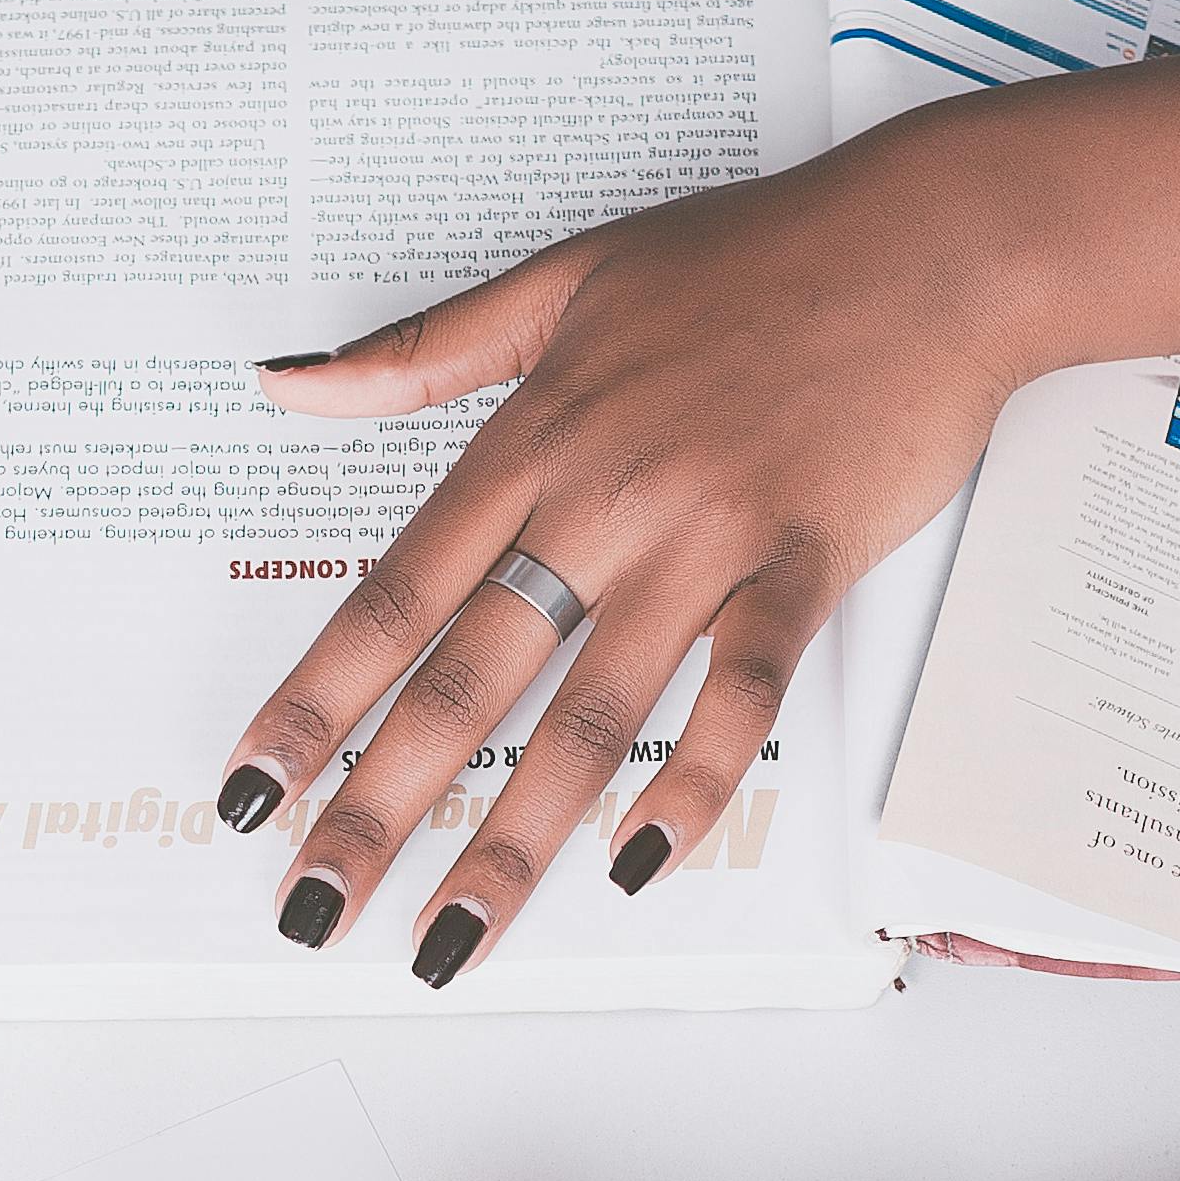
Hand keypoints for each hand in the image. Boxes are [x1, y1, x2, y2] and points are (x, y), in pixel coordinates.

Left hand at [215, 136, 1043, 981]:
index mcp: (533, 439)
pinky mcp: (802, 567)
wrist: (927, 242)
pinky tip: (639, 864)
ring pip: (589, 712)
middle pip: (464, 677)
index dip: (314, 701)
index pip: (393, 595)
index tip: (251, 788)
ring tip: (453, 938)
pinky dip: (694, 782)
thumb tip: (288, 382)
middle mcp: (602, 500)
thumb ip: (423, 352)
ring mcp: (704, 539)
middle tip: (313, 906)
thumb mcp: (562, 278)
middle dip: (378, 806)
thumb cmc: (753, 257)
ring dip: (513, 839)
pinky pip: (741, 693)